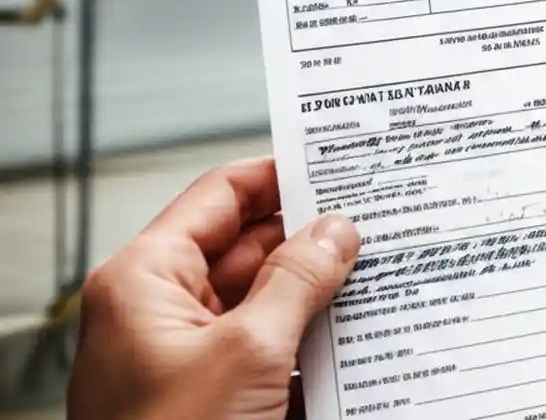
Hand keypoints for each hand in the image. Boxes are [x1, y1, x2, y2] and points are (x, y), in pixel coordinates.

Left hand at [68, 158, 360, 419]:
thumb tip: (335, 230)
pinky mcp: (220, 397)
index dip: (279, 176)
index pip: (221, 198)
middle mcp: (164, 311)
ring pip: (270, 303)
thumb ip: (298, 281)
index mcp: (146, 280)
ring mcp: (193, 357)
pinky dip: (316, 344)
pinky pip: (274, 351)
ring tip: (382, 274)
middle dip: (314, 239)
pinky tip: (363, 336)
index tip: (337, 165)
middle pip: (251, 249)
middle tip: (377, 223)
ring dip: (322, 294)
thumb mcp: (248, 352)